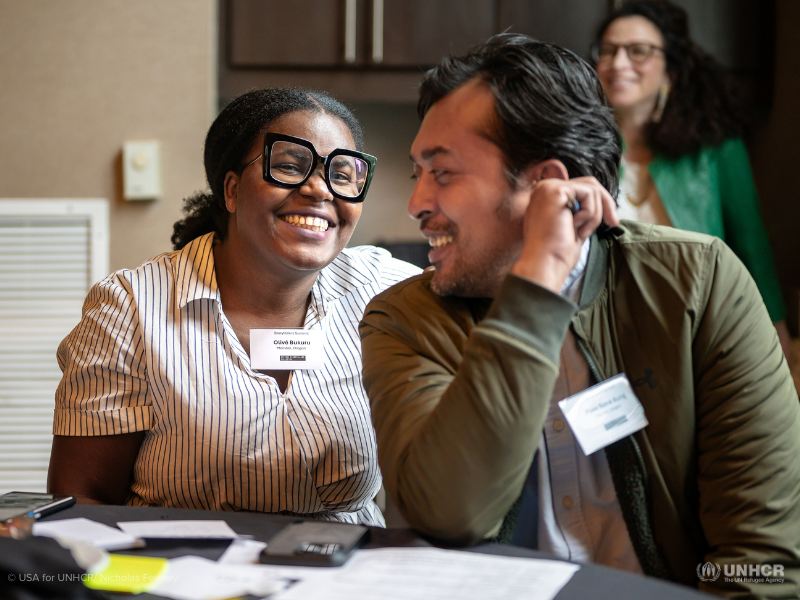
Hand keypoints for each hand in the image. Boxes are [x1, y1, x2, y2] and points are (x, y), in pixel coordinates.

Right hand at [510, 177, 618, 293]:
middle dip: (606, 203)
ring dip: (595, 214)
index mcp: (546, 197)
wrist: (545, 263)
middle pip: (588, 183)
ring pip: (591, 188)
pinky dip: (590, 213)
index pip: (580, 189)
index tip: (611, 222)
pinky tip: (575, 226)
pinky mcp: (555, 190)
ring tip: (582, 231)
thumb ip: (580, 210)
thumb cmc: (557, 252)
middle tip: (613, 223)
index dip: (599, 204)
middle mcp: (544, 189)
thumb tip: (602, 202)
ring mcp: (548, 188)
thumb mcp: (573, 225)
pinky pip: (588, 193)